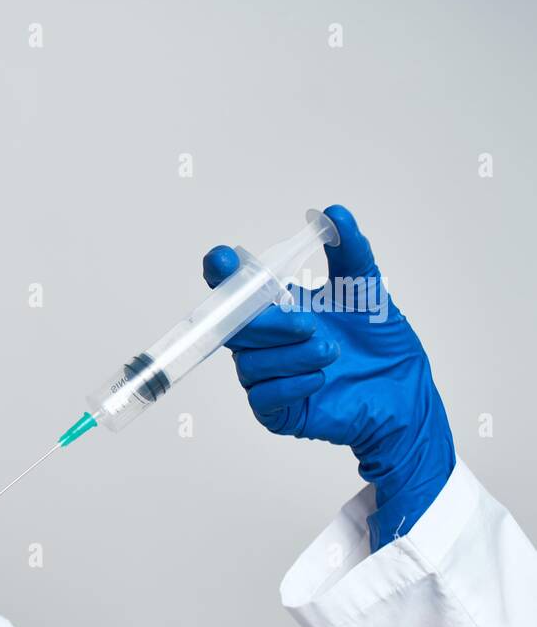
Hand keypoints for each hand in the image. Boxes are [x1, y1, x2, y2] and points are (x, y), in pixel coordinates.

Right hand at [202, 204, 455, 549]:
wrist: (403, 393)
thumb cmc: (381, 343)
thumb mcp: (367, 290)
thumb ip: (350, 252)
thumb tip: (333, 213)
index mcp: (276, 308)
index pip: (234, 290)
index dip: (222, 275)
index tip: (224, 259)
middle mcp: (264, 342)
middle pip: (235, 329)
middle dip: (269, 325)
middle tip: (311, 324)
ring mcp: (267, 377)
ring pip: (251, 364)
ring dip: (290, 356)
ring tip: (331, 353)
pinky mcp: (277, 412)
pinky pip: (264, 398)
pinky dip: (291, 385)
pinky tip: (320, 378)